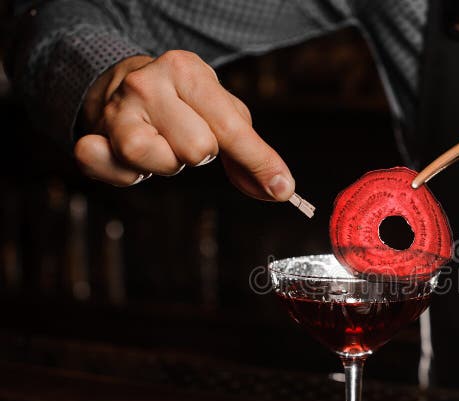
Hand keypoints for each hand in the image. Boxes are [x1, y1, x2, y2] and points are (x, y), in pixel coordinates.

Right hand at [75, 51, 294, 200]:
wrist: (117, 85)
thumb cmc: (182, 103)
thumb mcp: (221, 112)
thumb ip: (251, 152)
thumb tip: (279, 188)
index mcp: (186, 71)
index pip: (230, 127)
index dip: (259, 161)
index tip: (282, 187)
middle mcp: (147, 84)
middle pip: (199, 150)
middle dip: (199, 153)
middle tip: (184, 135)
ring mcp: (117, 111)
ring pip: (164, 165)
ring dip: (169, 164)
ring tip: (161, 143)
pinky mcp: (92, 139)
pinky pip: (121, 177)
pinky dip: (130, 177)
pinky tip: (131, 157)